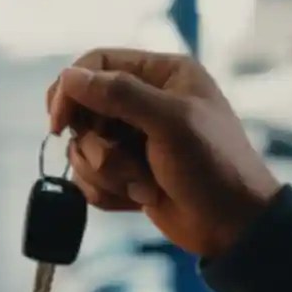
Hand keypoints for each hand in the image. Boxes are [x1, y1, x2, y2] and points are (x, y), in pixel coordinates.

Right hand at [45, 48, 283, 257]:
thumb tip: (68, 76)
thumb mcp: (170, 122)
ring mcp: (133, 138)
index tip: (59, 123)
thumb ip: (119, 95)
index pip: (96, 65)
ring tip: (142, 184)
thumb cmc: (213, 167)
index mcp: (162, 74)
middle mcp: (144, 101)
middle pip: (82, 109)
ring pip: (83, 147)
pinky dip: (108, 191)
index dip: (70, 91)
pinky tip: (139, 197)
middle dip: (95, 143)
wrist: (231, 227)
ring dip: (107, 171)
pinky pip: (89, 176)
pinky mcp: (125, 171)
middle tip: (118, 159)